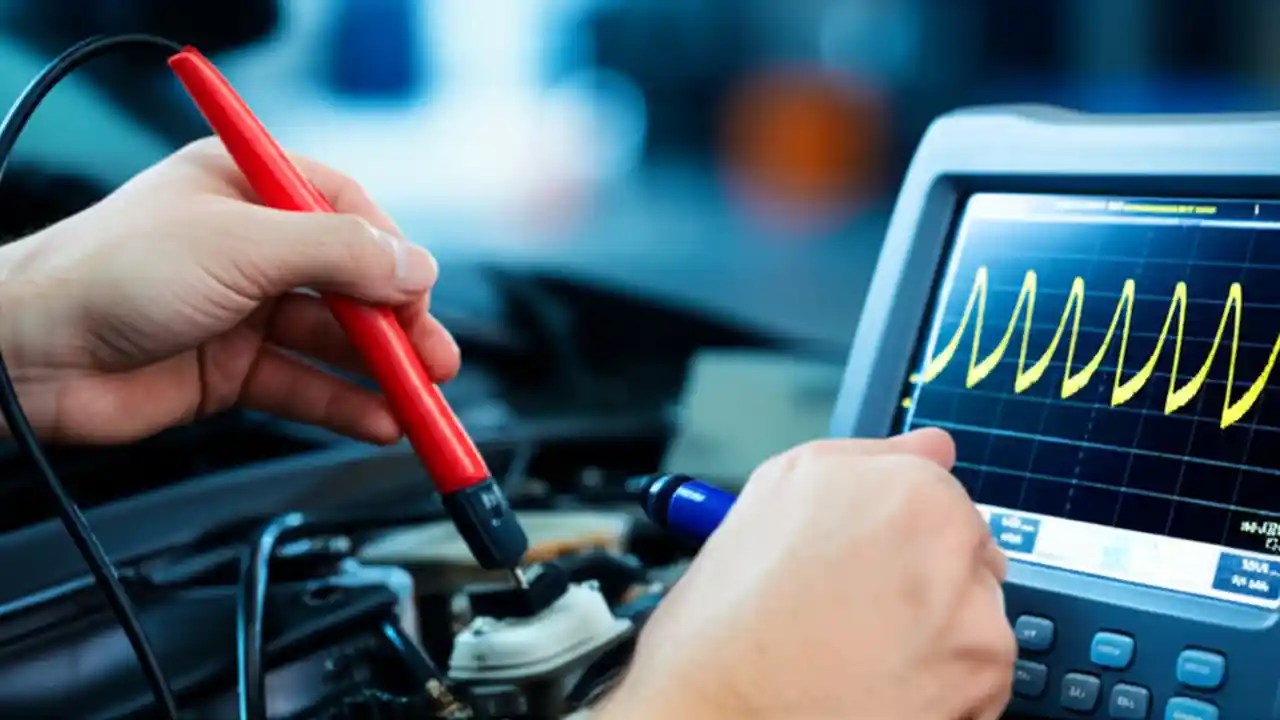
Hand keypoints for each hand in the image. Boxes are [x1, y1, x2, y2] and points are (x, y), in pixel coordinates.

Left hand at [0, 138, 457, 443]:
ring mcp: (244, 310)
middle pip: (351, 284)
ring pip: (334, 341)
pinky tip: (377, 422)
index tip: (420, 294)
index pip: (348, 213)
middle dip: (398, 324)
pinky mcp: (233, 370)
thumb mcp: (242, 244)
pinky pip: (305, 385)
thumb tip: (414, 265)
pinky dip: (345, 405)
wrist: (28, 357)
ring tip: (419, 401)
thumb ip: (338, 254)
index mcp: (250, 188)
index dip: (392, 256)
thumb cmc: (108, 273)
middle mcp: (252, 246)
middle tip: (435, 360)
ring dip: (380, 372)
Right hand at [598, 428, 1014, 719]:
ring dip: (935, 635)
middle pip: (968, 557)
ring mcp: (976, 625)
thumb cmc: (727, 620)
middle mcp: (953, 549)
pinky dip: (944, 690)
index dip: (895, 536)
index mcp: (909, 491)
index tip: (867, 564)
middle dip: (926, 580)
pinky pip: (982, 684)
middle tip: (857, 612)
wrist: (718, 715)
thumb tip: (931, 447)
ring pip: (976, 621)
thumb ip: (866, 459)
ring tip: (859, 655)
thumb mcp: (772, 495)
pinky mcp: (983, 692)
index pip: (942, 499)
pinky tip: (880, 688)